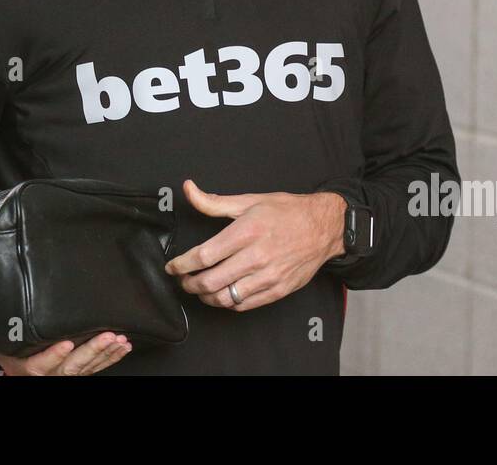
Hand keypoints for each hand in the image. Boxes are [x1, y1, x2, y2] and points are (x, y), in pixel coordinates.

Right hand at [0, 293, 131, 374]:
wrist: (15, 368)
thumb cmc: (4, 345)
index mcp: (24, 367)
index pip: (41, 363)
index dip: (54, 354)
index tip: (67, 341)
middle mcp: (47, 374)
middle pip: (71, 366)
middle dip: (90, 351)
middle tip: (107, 336)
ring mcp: (64, 374)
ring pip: (87, 368)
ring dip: (105, 353)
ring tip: (119, 338)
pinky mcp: (78, 371)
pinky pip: (97, 368)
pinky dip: (111, 358)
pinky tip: (123, 346)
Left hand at [163, 179, 344, 311]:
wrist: (324, 227)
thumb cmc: (287, 212)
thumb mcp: (250, 201)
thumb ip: (214, 202)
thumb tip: (189, 190)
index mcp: (247, 232)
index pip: (204, 255)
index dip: (181, 265)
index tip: (172, 266)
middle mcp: (257, 256)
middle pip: (211, 281)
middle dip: (189, 283)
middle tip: (182, 279)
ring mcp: (268, 276)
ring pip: (225, 298)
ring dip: (205, 296)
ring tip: (199, 288)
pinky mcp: (278, 290)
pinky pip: (244, 305)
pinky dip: (227, 303)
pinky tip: (222, 294)